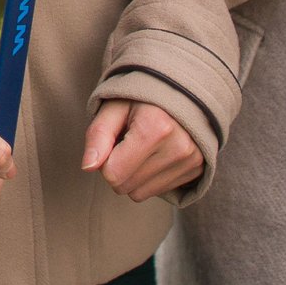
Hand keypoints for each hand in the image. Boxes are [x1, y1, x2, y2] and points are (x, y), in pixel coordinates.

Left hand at [82, 98, 203, 201]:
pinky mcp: (198, 170)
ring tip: (142, 148)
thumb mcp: (114, 106)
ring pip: (140, 194)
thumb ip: (98, 135)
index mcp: (155, 128)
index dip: (104, 159)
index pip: (112, 174)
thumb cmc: (141, 98)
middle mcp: (178, 148)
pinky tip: (156, 155)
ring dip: (133, 176)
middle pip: (125, 187)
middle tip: (127, 143)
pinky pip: (159, 192)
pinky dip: (151, 178)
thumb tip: (88, 167)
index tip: (113, 141)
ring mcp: (191, 161)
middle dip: (117, 169)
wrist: (182, 90)